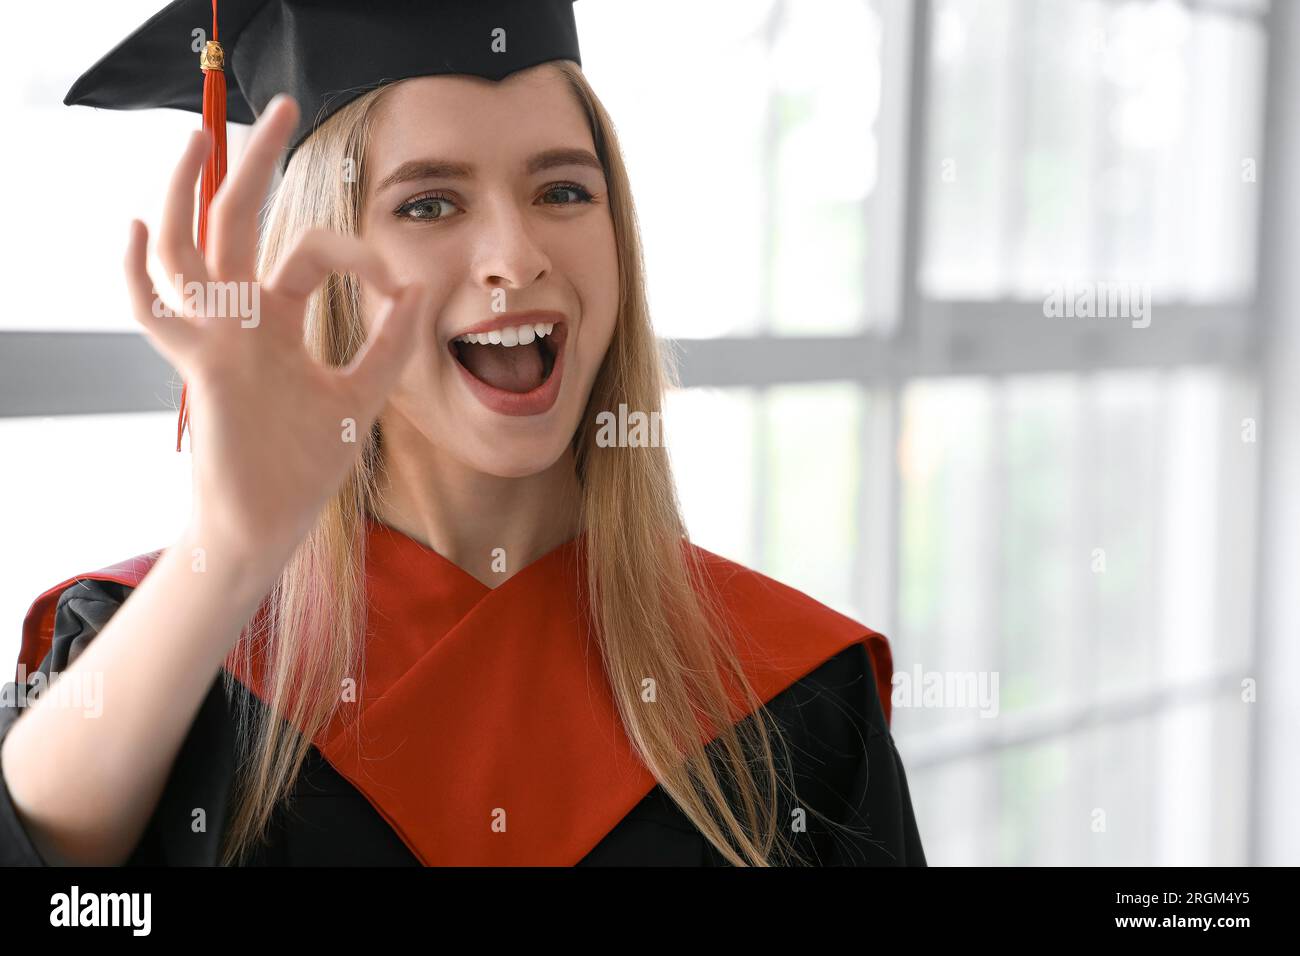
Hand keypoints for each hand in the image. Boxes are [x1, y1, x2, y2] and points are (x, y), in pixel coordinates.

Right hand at [124, 95, 433, 577]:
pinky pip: (154, 314)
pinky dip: (138, 274)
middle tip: (281, 107)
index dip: (358, 254)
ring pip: (189, 247)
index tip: (402, 288)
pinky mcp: (202, 368)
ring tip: (202, 136)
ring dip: (189, 190)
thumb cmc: (305, 464)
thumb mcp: (361, 395)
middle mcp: (241, 319)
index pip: (308, 253)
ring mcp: (214, 339)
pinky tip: (139, 227)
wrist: (271, 524)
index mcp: (277, 321)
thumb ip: (390, 346)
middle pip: (239, 220)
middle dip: (257, 161)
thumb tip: (421, 292)